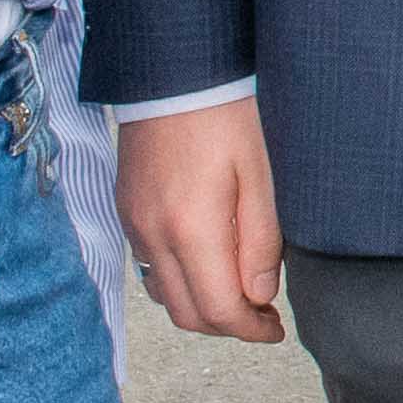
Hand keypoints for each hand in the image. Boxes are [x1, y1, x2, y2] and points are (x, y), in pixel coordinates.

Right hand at [118, 100, 286, 340]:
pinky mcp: (127, 212)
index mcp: (191, 229)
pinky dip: (180, 280)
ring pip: (166, 297)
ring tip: (239, 289)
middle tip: (263, 314)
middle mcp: (154, 235)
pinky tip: (208, 261)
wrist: (175, 72)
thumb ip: (261, 242)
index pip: (219, 311)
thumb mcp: (261, 176)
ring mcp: (134, 226)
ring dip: (202, 306)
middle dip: (228, 326)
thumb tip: (260, 295)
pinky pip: (150, 267)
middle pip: (188, 315)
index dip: (251, 330)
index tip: (275, 328)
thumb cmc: (226, 115)